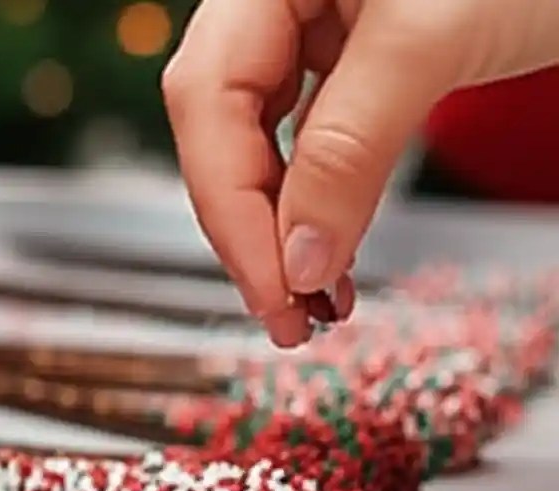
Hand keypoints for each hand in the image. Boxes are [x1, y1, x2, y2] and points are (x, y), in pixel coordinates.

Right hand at [163, 0, 558, 346]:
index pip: (208, 97)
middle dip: (249, 226)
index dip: (230, 202)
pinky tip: (329, 248)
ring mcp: (307, 25)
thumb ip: (351, 149)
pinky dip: (316, 200)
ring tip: (309, 298)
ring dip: (279, 225)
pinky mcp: (350, 56)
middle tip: (285, 311)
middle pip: (221, 126)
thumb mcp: (429, 44)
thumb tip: (298, 262)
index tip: (272, 286)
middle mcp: (271, 0)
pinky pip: (308, 138)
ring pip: (258, 140)